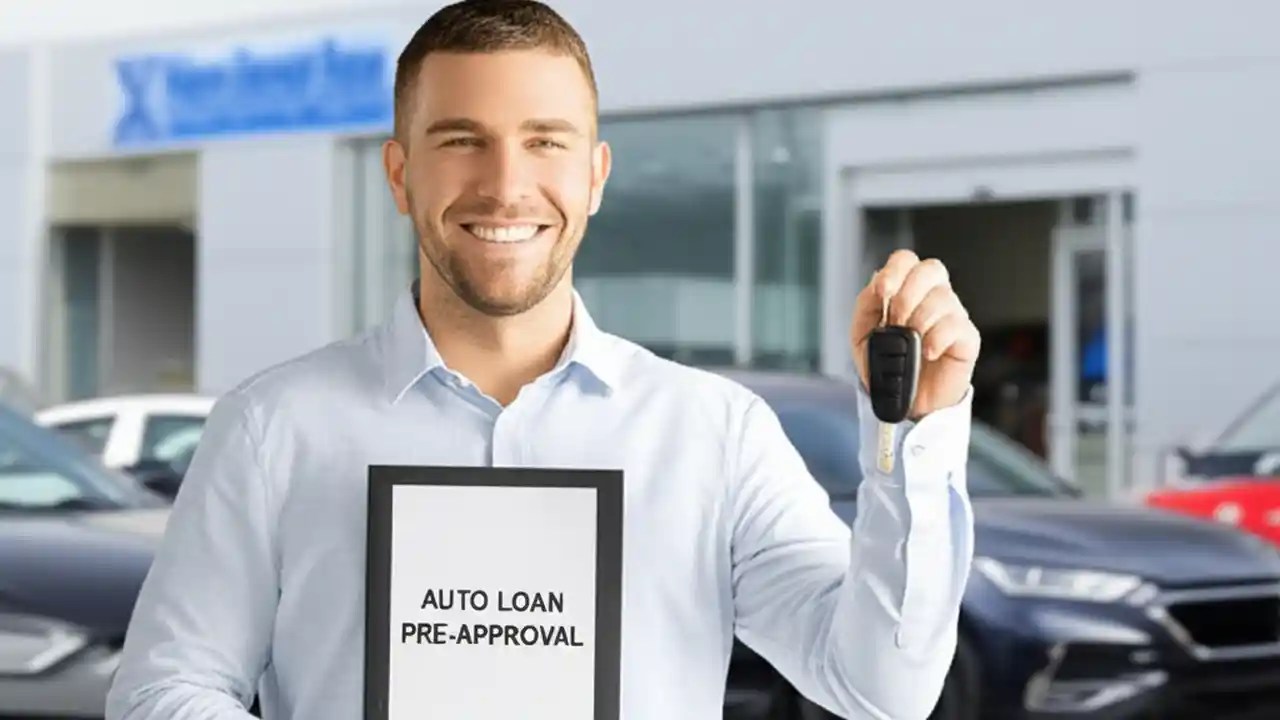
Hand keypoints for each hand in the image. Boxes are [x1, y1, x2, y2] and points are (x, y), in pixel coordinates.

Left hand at [851, 249, 980, 419]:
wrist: (902, 401)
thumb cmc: (887, 365)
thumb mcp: (862, 333)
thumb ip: (866, 304)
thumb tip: (876, 280)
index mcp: (907, 291)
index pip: (906, 260)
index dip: (895, 270)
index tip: (882, 292)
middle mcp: (933, 298)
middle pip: (932, 269)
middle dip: (908, 293)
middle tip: (896, 320)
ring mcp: (953, 316)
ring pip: (942, 298)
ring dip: (919, 321)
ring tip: (911, 343)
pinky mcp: (967, 339)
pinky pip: (956, 325)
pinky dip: (937, 338)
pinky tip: (928, 352)